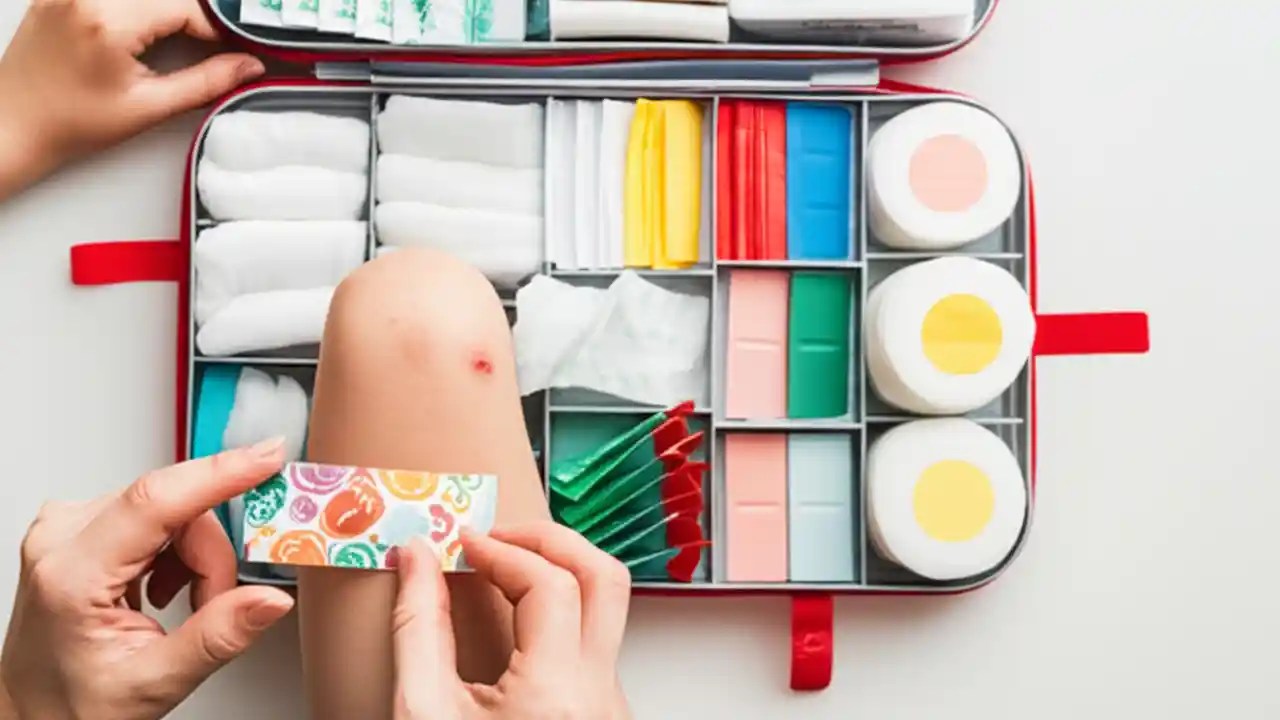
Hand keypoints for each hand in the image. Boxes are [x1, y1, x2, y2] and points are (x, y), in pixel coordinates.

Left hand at [0, 0, 265, 197]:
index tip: (241, 49)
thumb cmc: (70, 123)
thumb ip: (206, 83)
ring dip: (169, 10)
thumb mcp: (148, 107)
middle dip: (197, 17)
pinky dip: (140, 6)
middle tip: (217, 45)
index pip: (187, 7)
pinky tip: (146, 27)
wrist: (12, 125)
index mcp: (109, 20)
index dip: (222, 30)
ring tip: (183, 36)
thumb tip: (249, 67)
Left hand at [0, 439, 294, 719]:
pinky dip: (176, 549)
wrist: (33, 712)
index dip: (217, 474)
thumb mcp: (154, 684)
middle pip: (175, 508)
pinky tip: (162, 586)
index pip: (154, 502)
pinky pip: (157, 513)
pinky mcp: (80, 523)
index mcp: (71, 576)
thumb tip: (269, 600)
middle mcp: (60, 538)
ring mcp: (66, 525)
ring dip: (195, 555)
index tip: (266, 457)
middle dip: (210, 555)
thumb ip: (218, 637)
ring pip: (172, 509)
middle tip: (213, 603)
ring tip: (180, 602)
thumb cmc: (73, 704)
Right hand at [393, 523, 632, 719]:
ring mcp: (609, 704)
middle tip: (497, 533)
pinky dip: (561, 605)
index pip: (548, 583)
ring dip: (561, 568)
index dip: (501, 549)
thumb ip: (418, 626)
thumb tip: (417, 560)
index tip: (461, 543)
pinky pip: (596, 638)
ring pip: (609, 606)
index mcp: (556, 694)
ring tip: (507, 561)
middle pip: (603, 578)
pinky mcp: (603, 709)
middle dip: (549, 539)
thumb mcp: (423, 711)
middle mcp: (599, 695)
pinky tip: (519, 609)